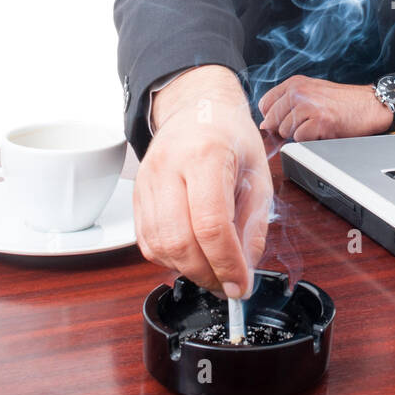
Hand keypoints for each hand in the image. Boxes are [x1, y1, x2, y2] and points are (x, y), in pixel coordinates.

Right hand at [134, 66, 272, 296]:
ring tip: (213, 271)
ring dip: (188, 270)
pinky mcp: (136, 195)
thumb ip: (254, 223)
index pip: (211, 224)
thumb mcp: (259, 174)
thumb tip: (246, 268)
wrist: (195, 109)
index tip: (242, 285)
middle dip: (207, 273)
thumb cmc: (230, 136)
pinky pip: (147, 241)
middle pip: (179, 240)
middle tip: (229, 284)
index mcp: (205, 155)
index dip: (227, 264)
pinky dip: (170, 258)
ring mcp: (146, 181)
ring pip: (159, 245)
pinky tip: (192, 255)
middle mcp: (168, 167)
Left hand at [257, 75, 394, 141]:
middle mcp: (299, 91)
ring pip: (285, 131)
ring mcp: (309, 105)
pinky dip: (310, 140)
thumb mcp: (312, 93)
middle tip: (306, 125)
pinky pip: (300, 139)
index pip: (264, 103)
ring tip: (317, 126)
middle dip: (285, 129)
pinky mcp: (320, 121)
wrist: (371, 105)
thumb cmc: (344, 102)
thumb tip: (265, 125)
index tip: (285, 121)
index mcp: (295, 83)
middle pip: (272, 120)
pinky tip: (323, 131)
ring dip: (299, 134)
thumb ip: (288, 104)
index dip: (271, 117)